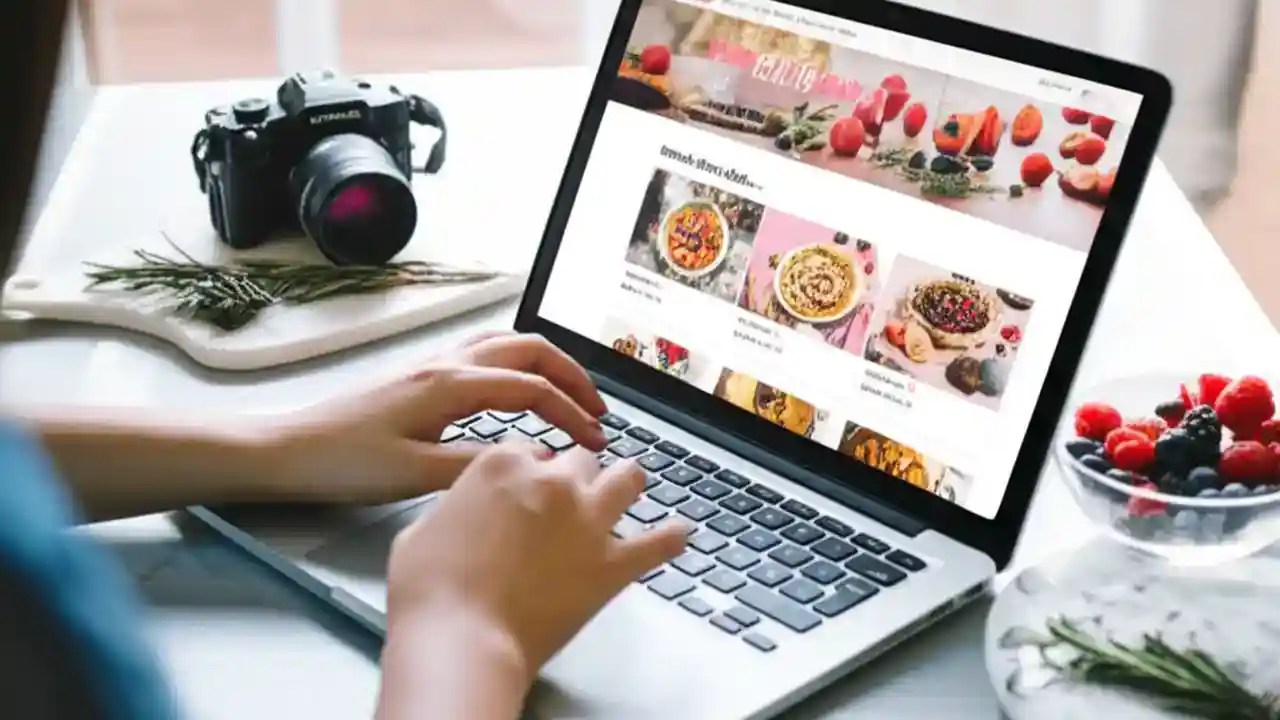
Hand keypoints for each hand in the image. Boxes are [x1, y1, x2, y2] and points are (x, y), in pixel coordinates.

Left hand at [268, 333, 609, 504]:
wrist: (285, 450)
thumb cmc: (342, 461)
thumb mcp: (414, 473)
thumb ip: (480, 464)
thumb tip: (535, 461)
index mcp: (449, 384)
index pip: (532, 390)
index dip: (571, 414)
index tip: (595, 441)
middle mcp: (445, 364)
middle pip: (529, 350)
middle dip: (572, 376)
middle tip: (597, 411)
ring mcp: (431, 366)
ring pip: (507, 345)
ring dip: (546, 366)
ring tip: (569, 397)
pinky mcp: (419, 377)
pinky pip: (484, 356)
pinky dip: (517, 368)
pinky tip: (517, 394)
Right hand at [377, 444, 687, 716]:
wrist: (461, 640)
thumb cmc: (430, 592)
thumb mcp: (420, 530)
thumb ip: (455, 508)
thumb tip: (464, 514)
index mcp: (503, 465)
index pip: (528, 449)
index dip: (528, 469)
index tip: (527, 485)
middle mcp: (553, 483)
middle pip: (578, 459)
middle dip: (574, 474)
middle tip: (570, 492)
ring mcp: (588, 520)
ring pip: (628, 479)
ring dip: (628, 482)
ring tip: (630, 486)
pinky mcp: (612, 564)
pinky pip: (659, 542)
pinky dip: (672, 537)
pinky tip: (679, 532)